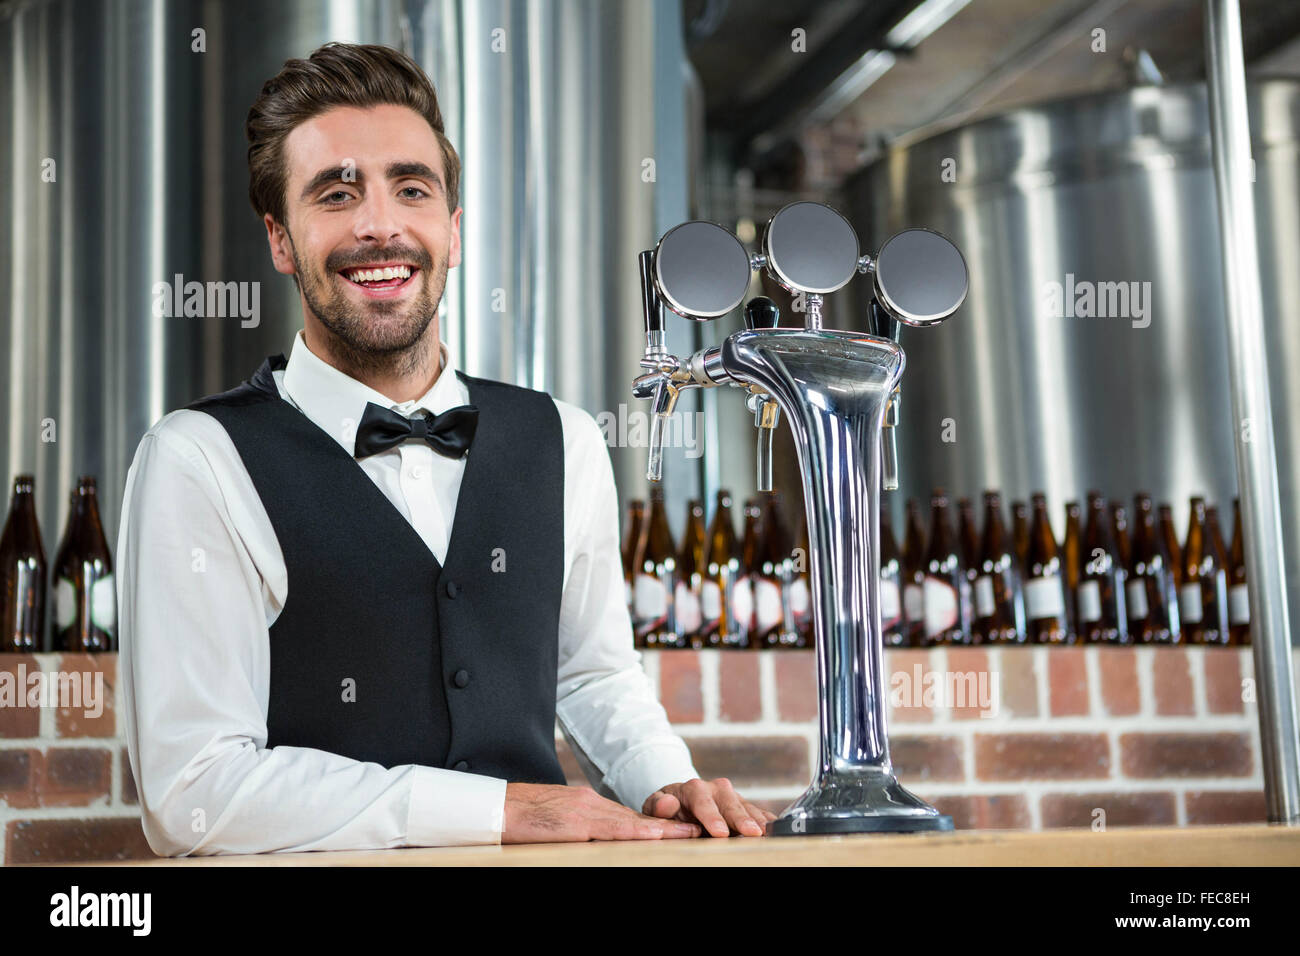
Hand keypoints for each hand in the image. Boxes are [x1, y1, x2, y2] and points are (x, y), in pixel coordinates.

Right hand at [502, 783, 702, 843]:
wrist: (495, 807)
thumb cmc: (520, 818)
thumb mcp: (557, 823)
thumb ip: (581, 829)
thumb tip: (597, 843)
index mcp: (588, 807)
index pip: (629, 818)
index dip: (658, 825)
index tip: (684, 829)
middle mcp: (592, 805)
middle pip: (637, 818)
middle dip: (670, 825)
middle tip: (701, 829)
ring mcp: (584, 812)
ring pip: (630, 822)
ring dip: (663, 829)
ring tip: (690, 833)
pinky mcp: (575, 822)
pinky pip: (610, 829)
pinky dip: (634, 831)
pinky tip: (653, 834)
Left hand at [642, 777, 776, 836]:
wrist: (682, 801)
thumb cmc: (668, 807)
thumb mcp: (655, 805)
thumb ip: (659, 805)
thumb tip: (668, 802)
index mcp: (693, 788)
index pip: (702, 801)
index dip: (712, 817)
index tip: (719, 832)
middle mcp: (716, 789)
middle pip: (730, 803)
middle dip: (741, 819)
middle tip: (751, 833)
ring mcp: (733, 797)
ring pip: (747, 807)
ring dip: (757, 820)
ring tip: (766, 833)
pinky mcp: (745, 806)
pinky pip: (759, 812)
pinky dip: (766, 820)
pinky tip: (775, 829)